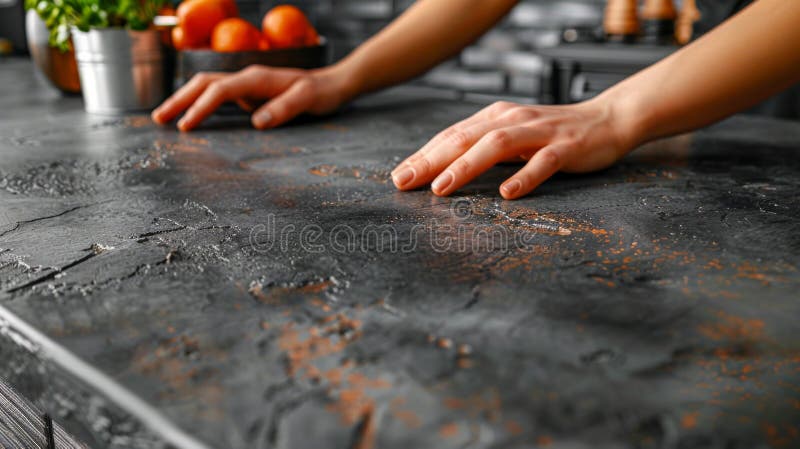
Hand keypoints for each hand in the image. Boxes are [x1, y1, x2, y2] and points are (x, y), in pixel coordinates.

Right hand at [151, 64, 349, 130]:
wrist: (333, 85)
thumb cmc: (322, 92)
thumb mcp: (308, 100)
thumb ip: (284, 108)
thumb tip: (256, 121)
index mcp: (257, 78)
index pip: (219, 91)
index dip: (200, 107)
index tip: (185, 126)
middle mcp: (247, 78)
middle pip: (203, 83)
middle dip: (179, 100)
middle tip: (157, 119)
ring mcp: (247, 85)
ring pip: (207, 87)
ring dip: (184, 100)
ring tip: (164, 118)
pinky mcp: (250, 94)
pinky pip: (218, 96)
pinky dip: (199, 104)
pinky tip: (191, 117)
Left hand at [390, 99, 639, 199]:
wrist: (606, 119)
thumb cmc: (552, 133)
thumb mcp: (511, 136)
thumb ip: (481, 148)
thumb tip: (440, 170)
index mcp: (495, 117)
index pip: (452, 136)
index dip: (423, 156)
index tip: (399, 177)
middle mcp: (513, 120)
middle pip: (465, 138)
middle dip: (432, 161)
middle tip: (405, 182)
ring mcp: (539, 133)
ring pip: (497, 146)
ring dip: (467, 166)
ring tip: (442, 187)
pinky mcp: (566, 148)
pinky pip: (543, 163)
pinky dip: (524, 177)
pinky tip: (508, 193)